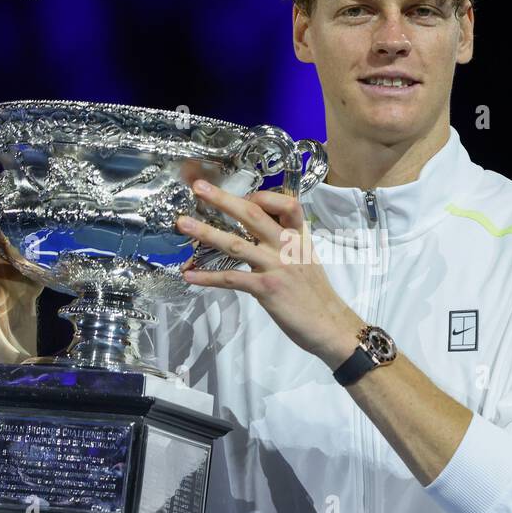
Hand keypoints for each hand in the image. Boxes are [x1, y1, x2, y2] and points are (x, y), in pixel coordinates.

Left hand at [176, 180, 362, 366]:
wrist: (329, 325)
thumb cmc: (316, 295)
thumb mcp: (307, 259)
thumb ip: (286, 244)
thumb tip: (258, 235)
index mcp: (299, 237)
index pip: (286, 203)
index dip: (263, 195)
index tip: (243, 195)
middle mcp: (287, 246)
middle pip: (253, 214)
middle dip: (223, 199)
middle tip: (199, 187)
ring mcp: (276, 266)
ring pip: (235, 243)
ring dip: (205, 232)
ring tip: (182, 223)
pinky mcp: (266, 288)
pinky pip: (231, 278)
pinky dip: (207, 277)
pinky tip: (190, 275)